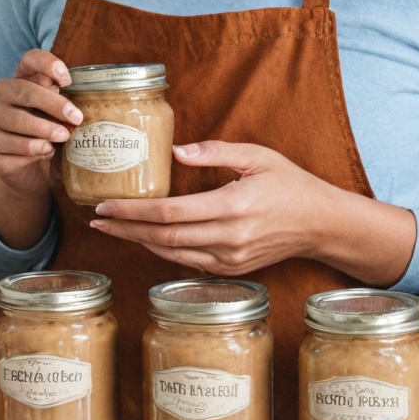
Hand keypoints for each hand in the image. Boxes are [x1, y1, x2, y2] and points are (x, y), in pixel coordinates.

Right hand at [0, 50, 82, 249]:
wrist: (31, 173)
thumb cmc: (50, 137)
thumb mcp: (61, 119)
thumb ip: (66, 104)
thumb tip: (81, 102)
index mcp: (23, 81)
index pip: (29, 60)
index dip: (47, 64)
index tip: (68, 79)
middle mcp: (3, 97)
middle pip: (22, 89)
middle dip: (52, 103)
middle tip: (75, 117)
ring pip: (14, 118)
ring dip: (42, 127)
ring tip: (63, 137)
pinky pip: (7, 143)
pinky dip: (29, 147)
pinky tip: (45, 151)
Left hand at [87, 141, 416, 284]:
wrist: (323, 224)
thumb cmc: (291, 184)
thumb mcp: (257, 156)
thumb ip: (215, 152)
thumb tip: (175, 150)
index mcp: (232, 206)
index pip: (169, 213)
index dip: (132, 212)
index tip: (104, 206)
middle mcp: (229, 238)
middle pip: (164, 238)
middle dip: (125, 230)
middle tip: (95, 220)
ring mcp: (231, 258)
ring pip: (172, 254)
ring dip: (139, 243)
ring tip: (112, 230)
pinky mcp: (233, 269)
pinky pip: (189, 263)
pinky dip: (163, 252)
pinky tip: (145, 240)